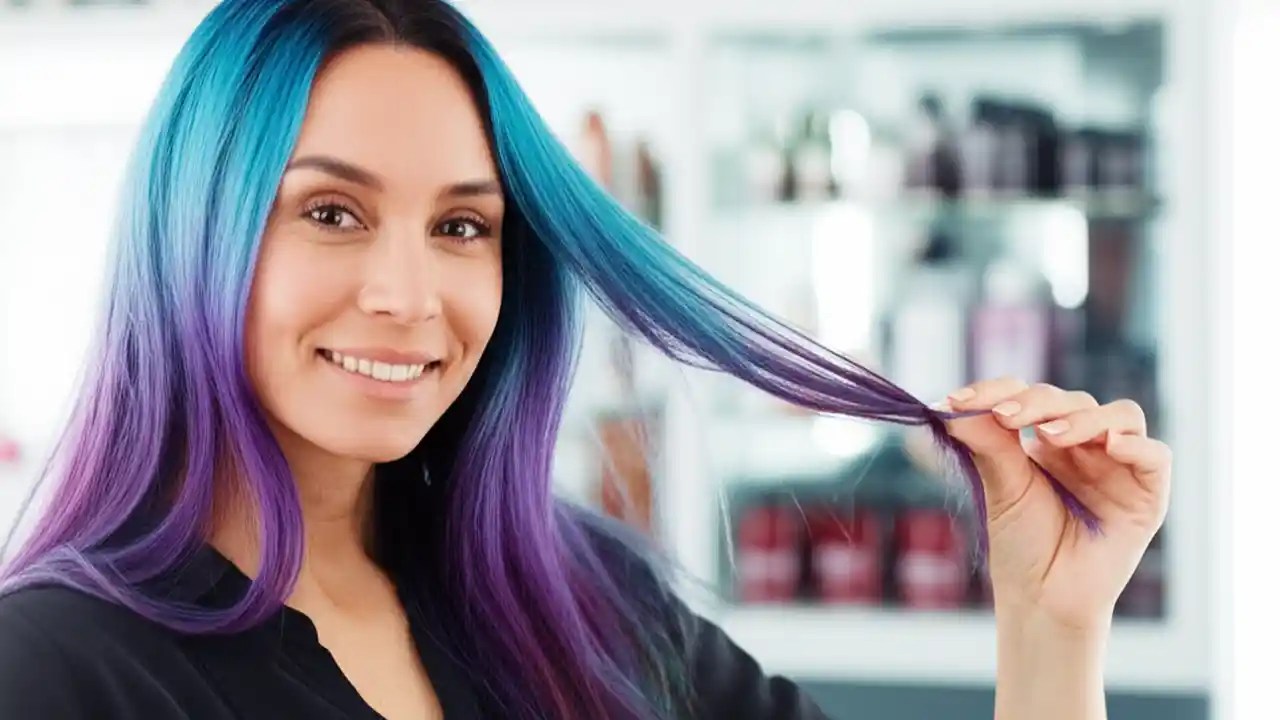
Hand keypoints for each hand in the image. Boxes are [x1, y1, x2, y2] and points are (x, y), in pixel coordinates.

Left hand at [939, 378, 1171, 630]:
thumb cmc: (1021, 543)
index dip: (998, 390)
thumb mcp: (1000, 486)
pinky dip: (1135, 445)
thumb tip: (952, 404)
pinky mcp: (1148, 493)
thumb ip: (985, 442)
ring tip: (1048, 435)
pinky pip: (1156, 456)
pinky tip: (1109, 447)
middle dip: (1036, 403)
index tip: (958, 401)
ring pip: (1119, 415)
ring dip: (1082, 418)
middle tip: (1005, 416)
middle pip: (1073, 400)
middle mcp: (1086, 444)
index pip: (1030, 394)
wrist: (1043, 598)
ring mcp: (1119, 465)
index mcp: (1047, 439)